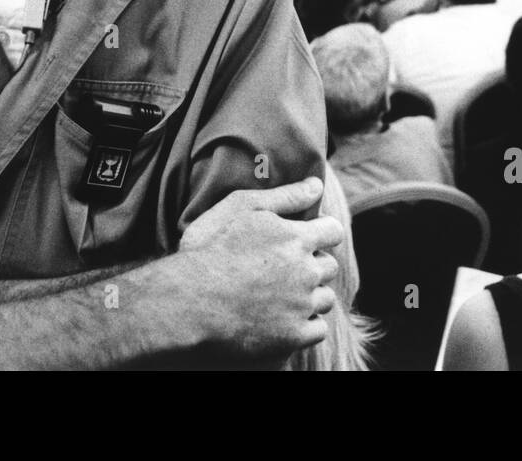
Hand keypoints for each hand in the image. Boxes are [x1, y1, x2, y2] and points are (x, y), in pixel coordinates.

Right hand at [178, 177, 342, 358]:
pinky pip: (317, 330)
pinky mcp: (293, 336)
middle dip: (312, 266)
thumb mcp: (241, 208)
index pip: (333, 231)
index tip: (307, 239)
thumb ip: (284, 196)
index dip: (322, 232)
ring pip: (325, 299)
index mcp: (296, 238)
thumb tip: (317, 185)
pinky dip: (305, 325)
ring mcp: (301, 306)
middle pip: (329, 267)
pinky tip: (282, 320)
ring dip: (310, 297)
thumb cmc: (209, 249)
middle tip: (284, 270)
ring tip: (280, 296)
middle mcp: (305, 272)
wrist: (188, 301)